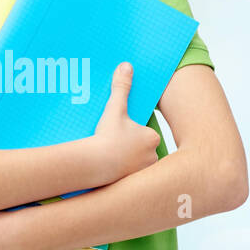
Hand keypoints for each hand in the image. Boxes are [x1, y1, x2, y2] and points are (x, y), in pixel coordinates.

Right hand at [93, 62, 159, 180]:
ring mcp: (144, 172)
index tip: (120, 134)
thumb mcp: (114, 109)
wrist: (95, 163)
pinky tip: (112, 173)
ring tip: (113, 160)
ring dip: (129, 162)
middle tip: (115, 147)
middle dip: (132, 149)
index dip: (132, 133)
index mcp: (152, 137)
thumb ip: (121, 88)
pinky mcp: (135, 184)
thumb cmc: (107, 137)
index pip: (146, 133)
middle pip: (143, 149)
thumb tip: (126, 66)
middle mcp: (153, 156)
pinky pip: (132, 178)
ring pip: (139, 164)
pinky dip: (124, 175)